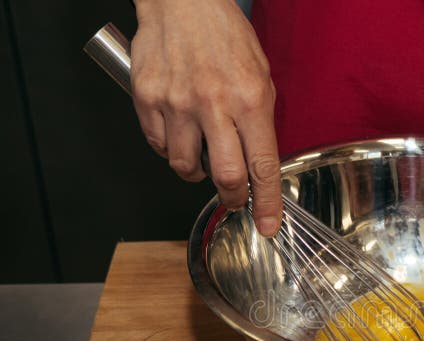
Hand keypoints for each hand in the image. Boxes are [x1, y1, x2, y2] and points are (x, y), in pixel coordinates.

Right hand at [131, 0, 280, 235]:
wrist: (181, 1)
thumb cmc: (224, 35)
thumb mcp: (260, 75)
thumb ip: (259, 120)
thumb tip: (258, 162)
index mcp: (250, 100)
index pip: (262, 166)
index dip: (266, 203)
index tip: (267, 225)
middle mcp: (213, 105)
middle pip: (225, 177)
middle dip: (232, 197)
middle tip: (234, 197)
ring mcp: (176, 103)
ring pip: (185, 167)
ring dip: (197, 173)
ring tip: (204, 156)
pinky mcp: (147, 99)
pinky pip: (159, 145)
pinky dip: (171, 148)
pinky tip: (180, 132)